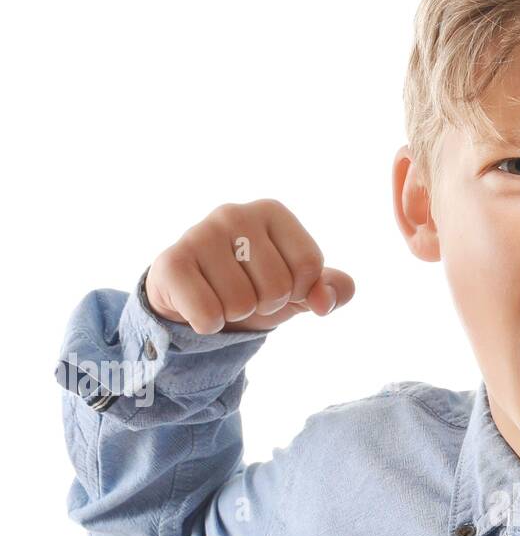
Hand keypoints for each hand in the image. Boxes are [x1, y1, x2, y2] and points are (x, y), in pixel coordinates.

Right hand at [145, 200, 354, 333]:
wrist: (194, 297)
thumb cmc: (253, 286)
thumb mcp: (300, 288)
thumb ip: (332, 289)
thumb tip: (325, 302)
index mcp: (272, 212)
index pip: (310, 265)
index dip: (300, 290)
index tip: (281, 284)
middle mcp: (234, 213)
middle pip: (278, 287)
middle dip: (266, 304)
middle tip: (246, 293)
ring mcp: (199, 233)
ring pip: (242, 303)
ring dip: (235, 313)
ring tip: (221, 295)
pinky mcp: (171, 262)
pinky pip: (208, 314)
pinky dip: (208, 323)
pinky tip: (198, 304)